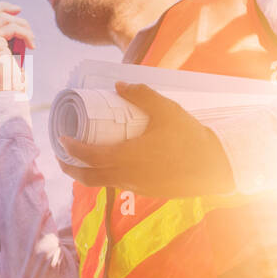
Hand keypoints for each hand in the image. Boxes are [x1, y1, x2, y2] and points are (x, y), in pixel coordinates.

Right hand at [0, 0, 36, 92]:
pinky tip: (31, 45)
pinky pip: (11, 27)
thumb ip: (2, 42)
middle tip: (18, 10)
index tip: (1, 4)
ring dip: (21, 24)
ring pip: (0, 17)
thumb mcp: (5, 58)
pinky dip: (25, 33)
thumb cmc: (9, 84)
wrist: (6, 98)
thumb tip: (9, 22)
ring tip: (30, 38)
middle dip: (2, 6)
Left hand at [57, 82, 235, 196]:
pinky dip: (108, 176)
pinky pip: (120, 185)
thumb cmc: (190, 138)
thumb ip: (142, 95)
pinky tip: (114, 163)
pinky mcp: (148, 191)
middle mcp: (127, 176)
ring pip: (103, 183)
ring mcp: (137, 187)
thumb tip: (118, 86)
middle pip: (89, 178)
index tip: (61, 139)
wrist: (215, 167)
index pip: (89, 156)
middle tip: (63, 156)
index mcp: (127, 157)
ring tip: (84, 158)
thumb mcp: (167, 110)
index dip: (71, 148)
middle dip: (71, 168)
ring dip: (89, 173)